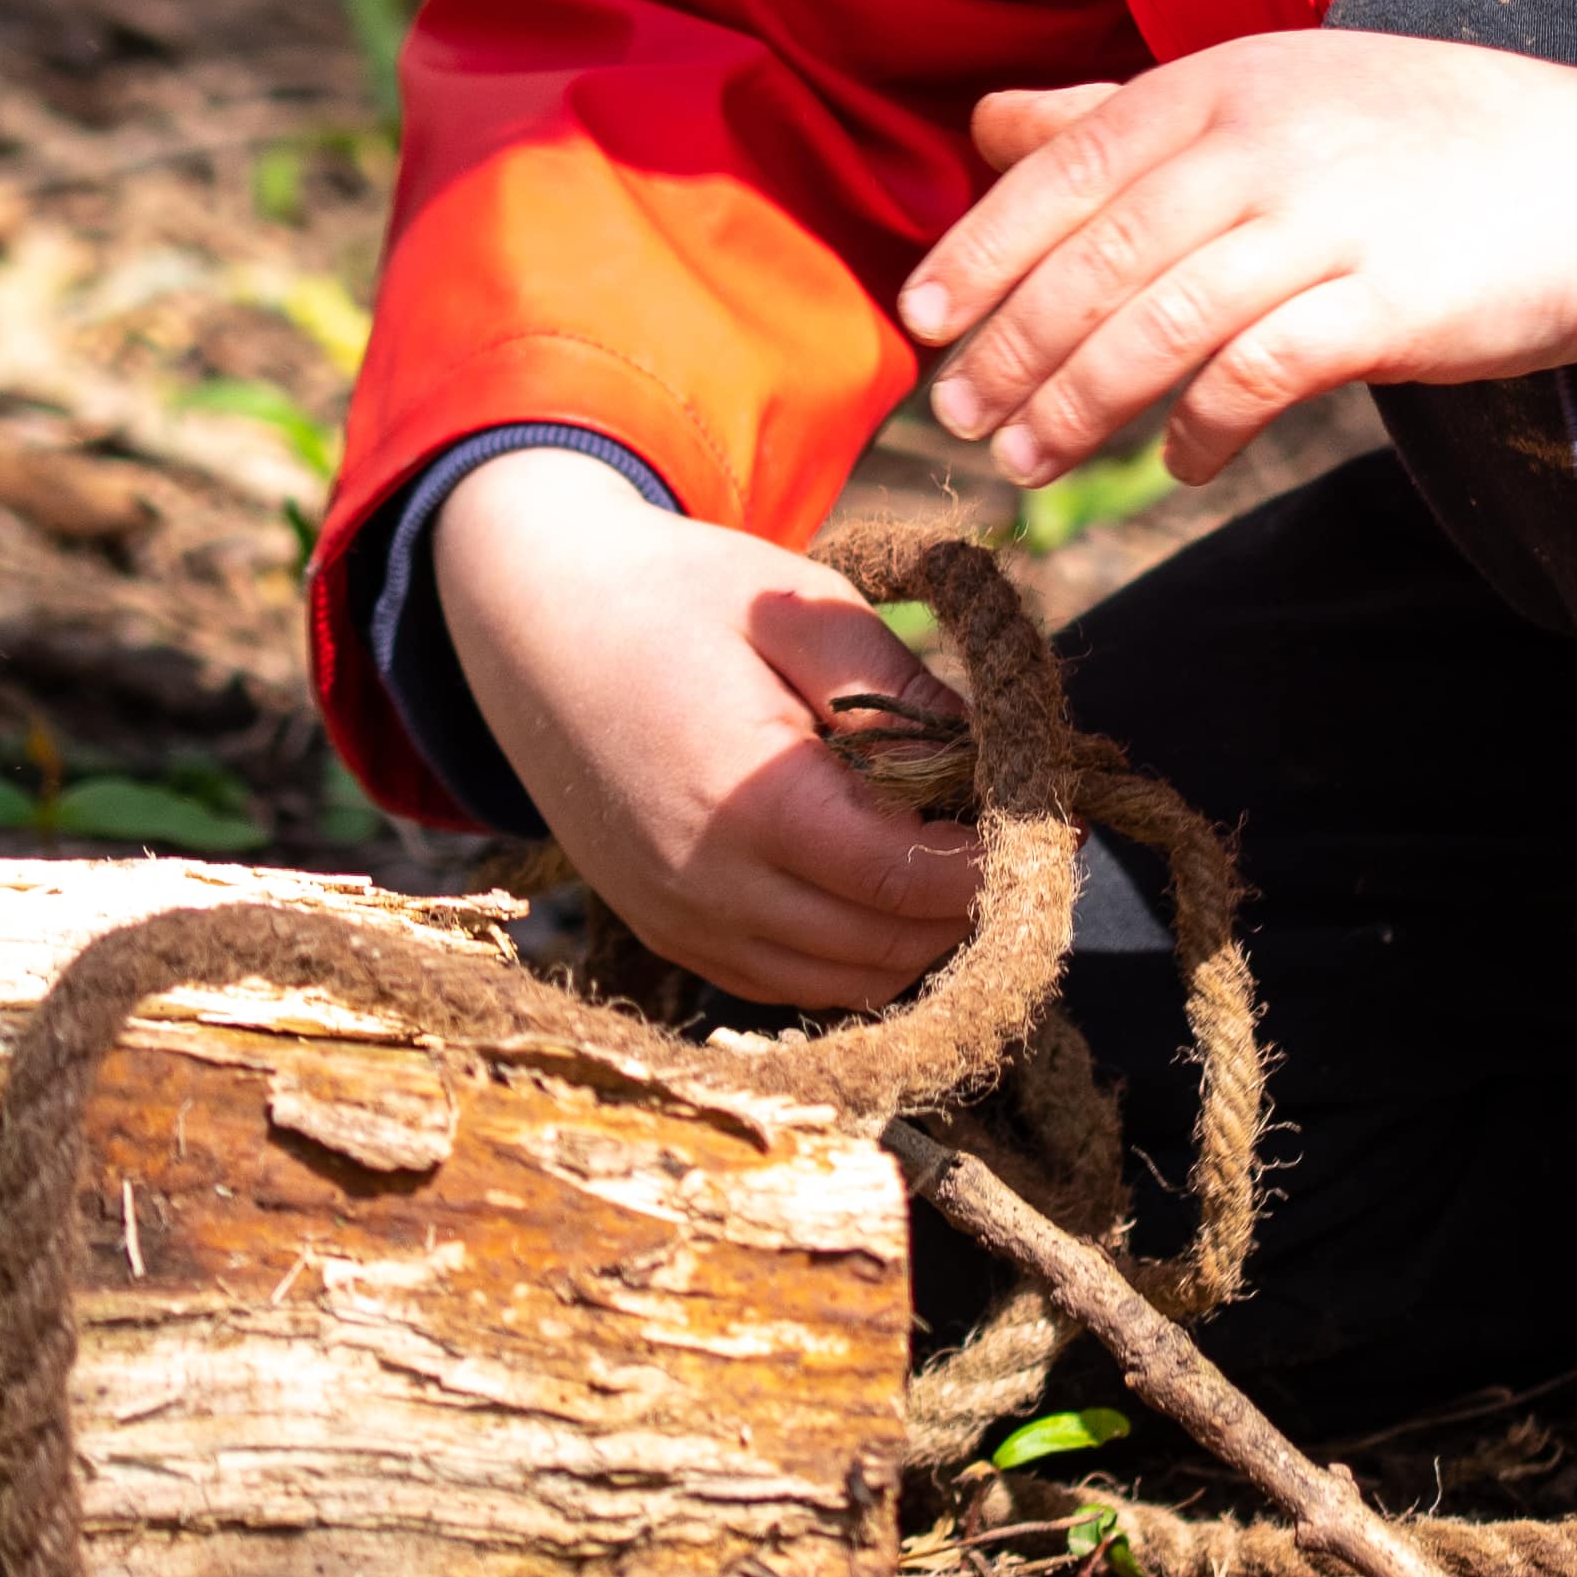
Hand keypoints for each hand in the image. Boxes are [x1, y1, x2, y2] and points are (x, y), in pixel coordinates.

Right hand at [432, 446, 981, 1009]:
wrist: (528, 617)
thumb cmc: (673, 593)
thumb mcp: (802, 609)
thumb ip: (902, 692)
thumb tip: (992, 761)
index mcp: (747, 799)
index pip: (905, 881)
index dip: (992, 866)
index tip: (1048, 828)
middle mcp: (706, 886)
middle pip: (884, 950)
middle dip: (968, 908)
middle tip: (1012, 842)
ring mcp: (677, 922)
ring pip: (841, 983)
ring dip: (912, 939)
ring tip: (951, 859)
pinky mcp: (663, 933)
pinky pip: (784, 979)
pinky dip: (848, 951)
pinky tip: (876, 883)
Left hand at [899, 33, 1576, 485]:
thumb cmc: (1395, 142)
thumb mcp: (1258, 98)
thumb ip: (1119, 118)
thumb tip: (987, 126)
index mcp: (1218, 85)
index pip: (1068, 167)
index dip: (983, 247)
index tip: (921, 319)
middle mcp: (1263, 142)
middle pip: (1101, 257)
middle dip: (1014, 345)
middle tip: (956, 416)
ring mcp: (1328, 221)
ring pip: (1164, 324)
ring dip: (1083, 404)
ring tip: (1028, 460)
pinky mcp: (1386, 303)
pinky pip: (1262, 376)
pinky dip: (1206, 428)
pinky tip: (1182, 462)